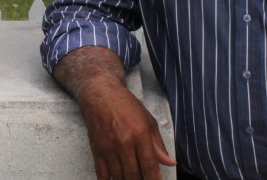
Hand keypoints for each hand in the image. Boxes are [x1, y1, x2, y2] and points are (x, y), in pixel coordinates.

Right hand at [53, 46, 175, 178]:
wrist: (101, 95)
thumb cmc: (126, 106)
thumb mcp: (148, 121)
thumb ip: (159, 145)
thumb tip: (170, 163)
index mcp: (140, 134)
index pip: (150, 165)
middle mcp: (124, 143)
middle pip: (134, 175)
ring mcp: (109, 148)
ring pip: (119, 177)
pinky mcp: (97, 150)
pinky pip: (102, 174)